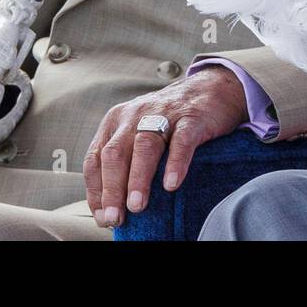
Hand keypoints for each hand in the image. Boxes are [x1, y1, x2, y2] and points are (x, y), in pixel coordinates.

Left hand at [83, 67, 247, 227]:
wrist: (210, 89)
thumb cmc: (169, 120)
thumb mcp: (138, 133)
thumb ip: (124, 163)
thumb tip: (111, 208)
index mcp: (116, 121)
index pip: (96, 158)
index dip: (96, 190)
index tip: (102, 216)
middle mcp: (135, 115)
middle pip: (115, 153)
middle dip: (112, 189)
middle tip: (114, 218)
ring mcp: (163, 114)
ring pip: (144, 146)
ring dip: (138, 178)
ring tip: (137, 206)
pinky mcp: (191, 118)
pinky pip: (181, 141)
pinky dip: (175, 163)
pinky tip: (171, 184)